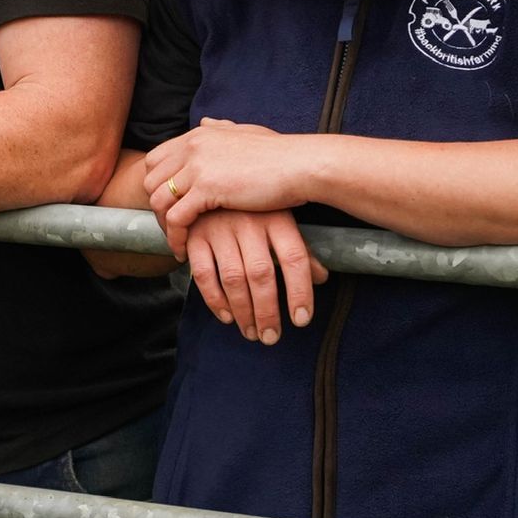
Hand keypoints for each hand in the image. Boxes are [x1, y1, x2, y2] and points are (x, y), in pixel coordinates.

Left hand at [144, 117, 311, 245]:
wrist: (300, 164)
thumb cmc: (280, 154)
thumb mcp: (246, 132)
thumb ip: (222, 128)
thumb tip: (207, 121)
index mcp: (199, 134)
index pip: (156, 159)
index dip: (158, 185)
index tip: (170, 206)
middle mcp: (192, 146)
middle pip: (151, 180)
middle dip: (157, 206)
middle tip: (170, 228)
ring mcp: (198, 166)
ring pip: (158, 200)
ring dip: (163, 225)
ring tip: (176, 242)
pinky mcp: (207, 189)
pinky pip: (176, 218)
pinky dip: (176, 237)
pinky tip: (185, 251)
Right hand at [182, 209, 327, 345]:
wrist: (212, 181)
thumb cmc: (254, 209)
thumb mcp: (281, 221)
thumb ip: (299, 251)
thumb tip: (322, 278)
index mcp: (277, 218)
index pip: (295, 258)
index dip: (300, 292)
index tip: (301, 320)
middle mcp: (249, 222)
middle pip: (261, 274)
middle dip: (267, 311)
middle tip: (271, 337)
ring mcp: (220, 228)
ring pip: (233, 278)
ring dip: (243, 312)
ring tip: (252, 332)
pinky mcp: (195, 236)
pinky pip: (203, 274)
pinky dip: (214, 299)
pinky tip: (226, 316)